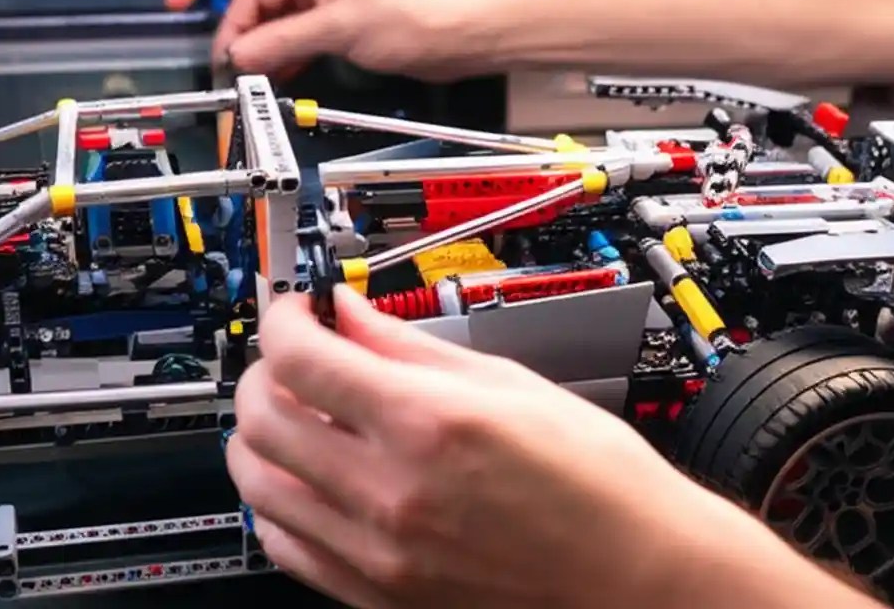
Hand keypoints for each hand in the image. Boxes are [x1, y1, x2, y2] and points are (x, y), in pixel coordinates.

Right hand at [167, 0, 466, 80]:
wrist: (450, 37)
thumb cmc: (409, 17)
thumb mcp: (335, 29)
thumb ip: (282, 42)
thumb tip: (240, 54)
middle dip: (236, 28)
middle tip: (229, 63)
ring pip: (271, 21)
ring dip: (258, 47)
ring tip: (250, 75)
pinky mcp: (333, 24)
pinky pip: (292, 38)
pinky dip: (280, 56)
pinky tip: (275, 76)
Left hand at [227, 286, 719, 608]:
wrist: (636, 579)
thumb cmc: (599, 487)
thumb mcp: (511, 386)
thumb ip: (412, 346)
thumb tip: (354, 313)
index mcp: (428, 425)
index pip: (300, 358)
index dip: (284, 320)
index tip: (299, 311)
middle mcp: (391, 493)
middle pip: (262, 418)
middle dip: (266, 370)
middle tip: (297, 356)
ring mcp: (378, 553)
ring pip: (257, 483)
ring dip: (261, 435)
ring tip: (298, 414)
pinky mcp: (376, 596)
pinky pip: (284, 545)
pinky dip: (278, 502)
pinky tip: (311, 478)